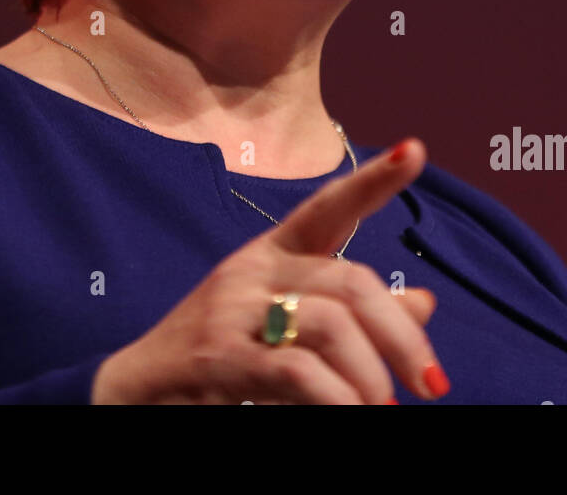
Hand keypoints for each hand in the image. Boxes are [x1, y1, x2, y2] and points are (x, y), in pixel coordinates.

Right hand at [91, 137, 446, 403]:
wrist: (135, 394)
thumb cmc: (222, 357)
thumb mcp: (289, 327)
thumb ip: (355, 316)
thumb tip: (426, 303)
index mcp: (273, 253)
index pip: (327, 208)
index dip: (373, 181)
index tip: (416, 151)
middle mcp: (253, 270)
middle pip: (350, 282)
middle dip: (400, 336)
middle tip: (431, 386)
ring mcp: (232, 310)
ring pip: (330, 325)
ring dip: (370, 376)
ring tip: (384, 410)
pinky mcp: (217, 358)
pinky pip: (297, 373)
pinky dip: (338, 401)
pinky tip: (352, 416)